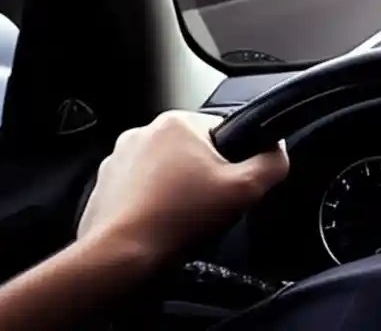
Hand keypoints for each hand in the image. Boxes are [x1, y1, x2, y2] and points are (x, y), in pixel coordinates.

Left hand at [77, 110, 288, 265]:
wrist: (122, 257)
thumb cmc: (179, 219)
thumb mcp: (245, 190)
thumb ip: (271, 163)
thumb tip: (277, 152)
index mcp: (176, 123)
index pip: (222, 131)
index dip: (234, 160)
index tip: (231, 186)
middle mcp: (141, 132)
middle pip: (192, 151)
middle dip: (203, 176)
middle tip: (209, 206)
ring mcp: (117, 159)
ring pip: (164, 170)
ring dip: (175, 189)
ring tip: (181, 219)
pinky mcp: (103, 186)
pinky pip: (138, 190)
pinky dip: (150, 204)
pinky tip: (159, 225)